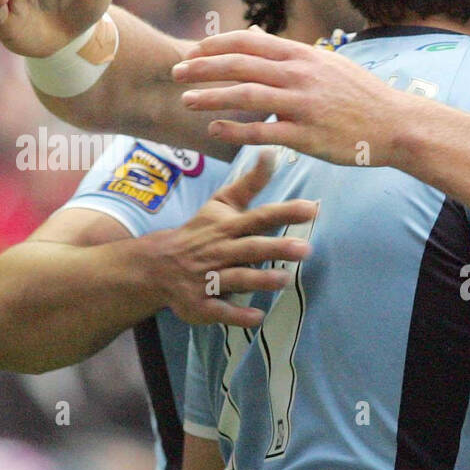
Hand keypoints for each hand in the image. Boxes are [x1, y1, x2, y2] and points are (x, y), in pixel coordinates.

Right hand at [145, 153, 316, 327]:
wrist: (157, 265)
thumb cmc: (200, 233)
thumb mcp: (222, 204)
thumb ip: (250, 183)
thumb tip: (270, 152)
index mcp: (227, 227)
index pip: (259, 217)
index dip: (285, 212)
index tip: (312, 208)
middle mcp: (219, 251)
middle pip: (250, 248)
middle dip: (276, 248)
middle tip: (305, 248)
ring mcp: (208, 278)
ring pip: (237, 278)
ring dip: (260, 279)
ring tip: (284, 279)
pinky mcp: (201, 303)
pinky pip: (220, 310)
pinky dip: (237, 314)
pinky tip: (257, 317)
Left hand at [172, 30, 413, 165]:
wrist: (395, 125)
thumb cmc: (361, 97)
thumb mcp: (328, 64)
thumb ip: (291, 55)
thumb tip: (255, 40)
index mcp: (303, 55)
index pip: (249, 43)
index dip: (217, 45)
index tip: (194, 50)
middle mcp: (300, 75)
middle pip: (239, 66)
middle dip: (202, 67)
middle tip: (176, 71)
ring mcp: (303, 105)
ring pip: (245, 96)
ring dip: (210, 96)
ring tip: (185, 99)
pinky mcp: (307, 136)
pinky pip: (262, 131)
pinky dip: (235, 130)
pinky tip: (214, 130)